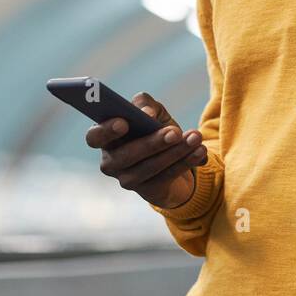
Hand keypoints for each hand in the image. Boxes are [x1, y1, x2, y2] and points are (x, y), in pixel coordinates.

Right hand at [85, 92, 208, 210]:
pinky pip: (166, 176)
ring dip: (175, 152)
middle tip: (174, 132)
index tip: (124, 122)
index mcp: (105, 138)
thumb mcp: (151, 112)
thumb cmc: (154, 128)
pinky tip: (200, 151)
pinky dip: (185, 162)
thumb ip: (145, 104)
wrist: (172, 158)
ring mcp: (127, 180)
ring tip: (195, 138)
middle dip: (152, 143)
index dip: (106, 131)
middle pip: (126, 155)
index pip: (94, 137)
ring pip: (149, 167)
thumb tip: (146, 114)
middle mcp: (111, 162)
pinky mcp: (148, 191)